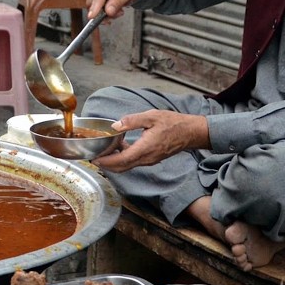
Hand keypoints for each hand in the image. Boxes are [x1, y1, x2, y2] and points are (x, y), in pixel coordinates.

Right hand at [86, 0, 145, 19]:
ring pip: (92, 7)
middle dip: (105, 12)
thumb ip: (119, 1)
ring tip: (118, 8)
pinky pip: (93, 8)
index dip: (95, 6)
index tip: (92, 16)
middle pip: (93, 2)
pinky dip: (103, 12)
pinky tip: (111, 7)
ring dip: (105, 13)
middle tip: (120, 12)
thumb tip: (108, 12)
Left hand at [91, 110, 208, 171]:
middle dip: (106, 165)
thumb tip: (115, 126)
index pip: (120, 161)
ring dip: (114, 162)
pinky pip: (134, 162)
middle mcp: (146, 159)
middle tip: (94, 158)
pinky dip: (123, 159)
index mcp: (144, 149)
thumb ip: (131, 121)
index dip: (106, 162)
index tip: (94, 159)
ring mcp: (149, 160)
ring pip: (127, 166)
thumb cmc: (173, 123)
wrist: (190, 133)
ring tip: (104, 152)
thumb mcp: (151, 117)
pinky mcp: (151, 159)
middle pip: (121, 167)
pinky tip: (120, 147)